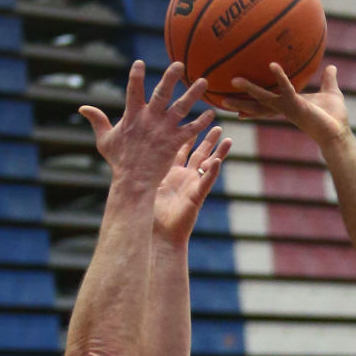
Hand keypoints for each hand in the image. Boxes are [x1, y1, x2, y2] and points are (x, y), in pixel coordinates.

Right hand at [79, 60, 213, 190]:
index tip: (139, 62)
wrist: (134, 182)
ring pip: (181, 107)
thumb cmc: (120, 162)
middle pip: (161, 93)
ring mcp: (163, 130)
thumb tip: (82, 107)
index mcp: (132, 115)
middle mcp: (150, 119)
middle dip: (170, 77)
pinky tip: (212, 113)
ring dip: (193, 94)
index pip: (134, 90)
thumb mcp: (105, 139)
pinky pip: (191, 129)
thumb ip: (97, 121)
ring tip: (203, 82)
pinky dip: (202, 121)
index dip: (136, 76)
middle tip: (179, 64)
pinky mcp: (174, 142)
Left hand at [153, 125, 231, 244]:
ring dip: (218, 153)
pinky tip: (218, 161)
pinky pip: (206, 182)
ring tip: (227, 138)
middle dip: (207, 139)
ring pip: (208, 165)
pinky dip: (212, 172)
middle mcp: (183, 177)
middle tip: (217, 124)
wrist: (158, 236)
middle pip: (199, 153)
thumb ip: (142, 167)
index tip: (191, 118)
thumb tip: (127, 151)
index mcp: (170, 172)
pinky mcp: (196, 197)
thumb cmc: (148, 215)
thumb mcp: (143, 184)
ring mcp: (192, 186)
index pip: (181, 149)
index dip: (187, 134)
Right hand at [225, 61, 349, 152]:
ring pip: (264, 98)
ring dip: (250, 88)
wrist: (340, 133)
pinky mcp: (297, 106)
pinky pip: (286, 89)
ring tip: (234, 79)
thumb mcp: (330, 93)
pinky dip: (280, 77)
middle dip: (240, 103)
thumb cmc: (335, 117)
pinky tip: (273, 65)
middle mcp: (284, 108)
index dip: (251, 107)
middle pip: (257, 105)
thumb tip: (332, 67)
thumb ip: (328, 80)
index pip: (265, 106)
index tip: (238, 109)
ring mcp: (288, 108)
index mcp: (288, 106)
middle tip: (221, 99)